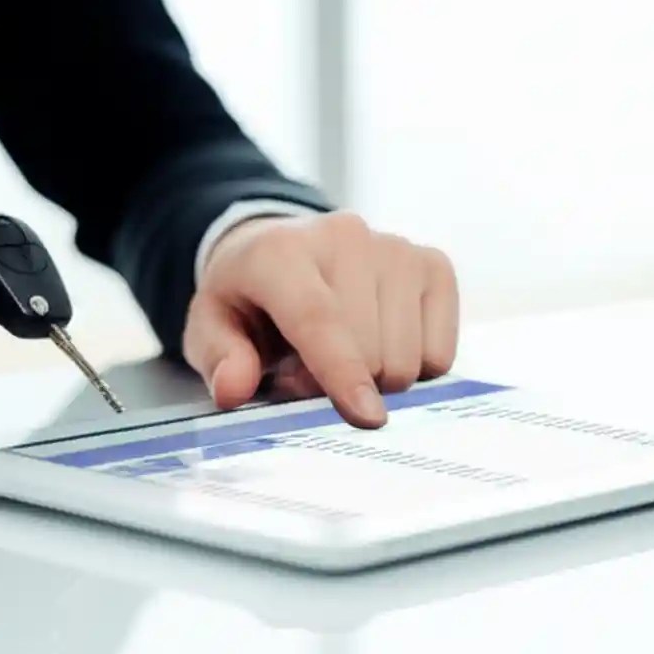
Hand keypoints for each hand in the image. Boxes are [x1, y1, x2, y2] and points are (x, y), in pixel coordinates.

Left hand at [184, 212, 458, 427]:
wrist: (282, 251)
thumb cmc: (249, 298)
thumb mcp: (212, 327)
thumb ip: (220, 359)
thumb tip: (234, 388)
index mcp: (281, 252)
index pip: (319, 316)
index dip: (342, 371)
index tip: (366, 417)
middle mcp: (345, 236)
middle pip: (371, 350)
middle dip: (342, 384)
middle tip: (306, 372)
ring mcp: (396, 248)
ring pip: (408, 357)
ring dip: (376, 378)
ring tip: (342, 355)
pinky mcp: (433, 266)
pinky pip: (441, 353)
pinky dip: (413, 367)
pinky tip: (381, 344)